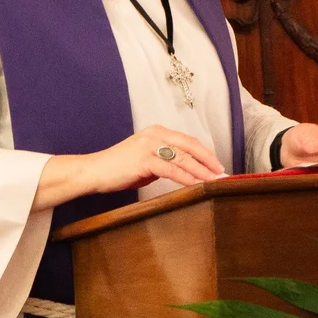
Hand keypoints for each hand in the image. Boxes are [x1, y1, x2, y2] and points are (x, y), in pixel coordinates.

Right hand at [34, 126, 225, 210]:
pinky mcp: (144, 159)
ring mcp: (149, 145)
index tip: (219, 166)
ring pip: (184, 158)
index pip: (189, 141)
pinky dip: (187, 177)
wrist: (93, 171)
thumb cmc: (118, 169)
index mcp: (157, 132)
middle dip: (210, 161)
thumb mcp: (146, 162)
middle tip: (224, 174)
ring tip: (215, 181)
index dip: (206, 154)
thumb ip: (164, 162)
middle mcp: (155, 134)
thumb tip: (184, 172)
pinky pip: (172, 169)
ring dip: (202, 171)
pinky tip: (198, 185)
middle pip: (191, 146)